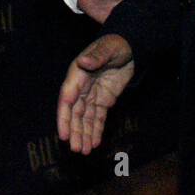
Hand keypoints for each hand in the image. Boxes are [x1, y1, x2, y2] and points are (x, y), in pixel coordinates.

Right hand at [57, 34, 134, 154]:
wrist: (131, 47)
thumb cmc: (116, 43)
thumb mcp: (108, 47)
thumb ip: (97, 56)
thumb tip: (83, 61)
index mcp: (78, 73)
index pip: (67, 98)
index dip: (64, 117)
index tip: (64, 134)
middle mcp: (81, 86)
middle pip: (75, 112)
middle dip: (75, 131)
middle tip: (76, 149)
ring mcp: (92, 94)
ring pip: (85, 118)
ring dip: (84, 134)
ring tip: (84, 151)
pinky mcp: (104, 99)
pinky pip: (98, 117)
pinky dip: (96, 130)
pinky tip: (95, 143)